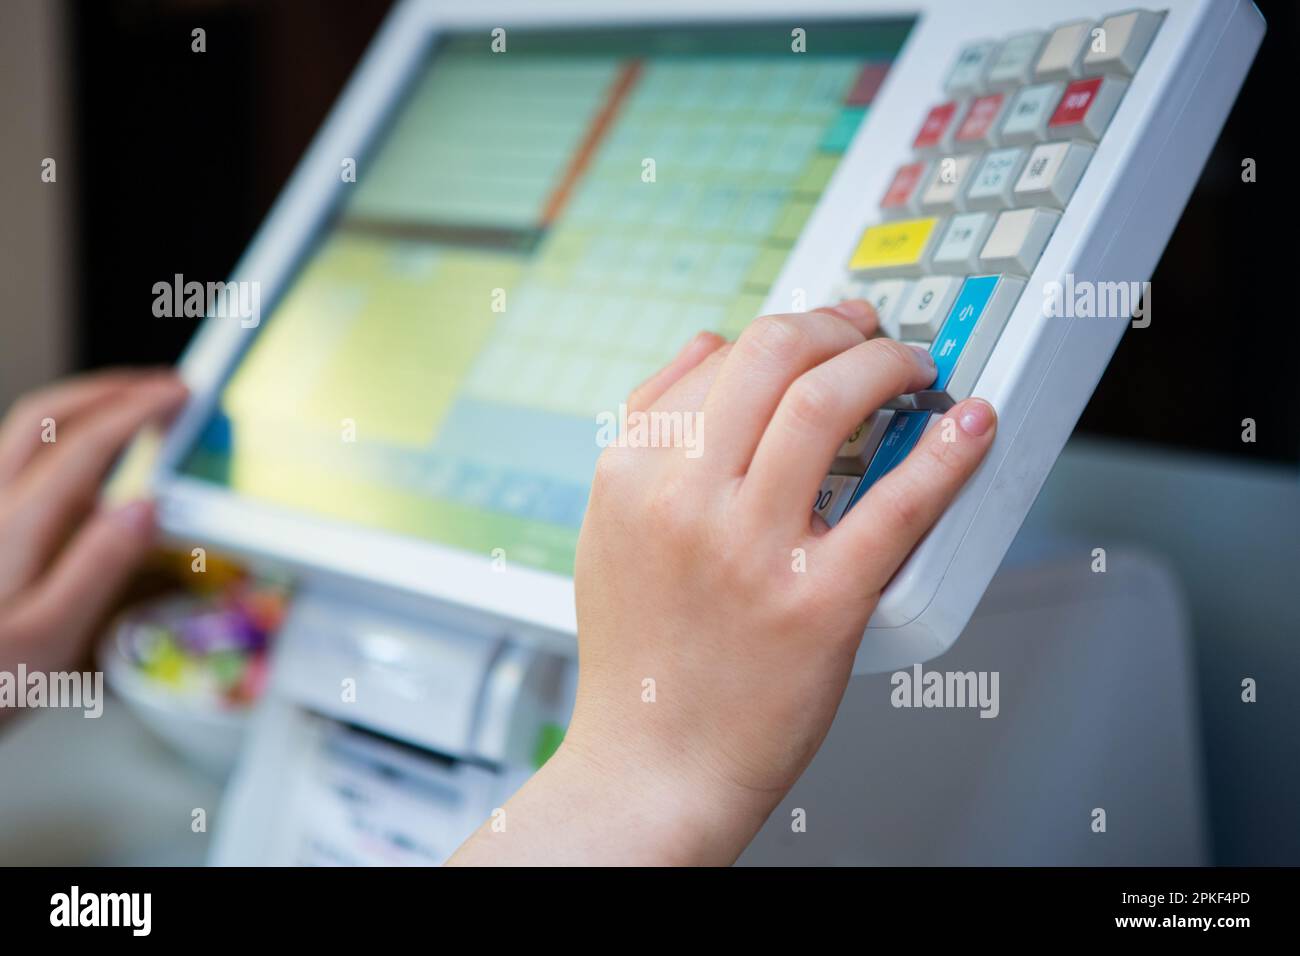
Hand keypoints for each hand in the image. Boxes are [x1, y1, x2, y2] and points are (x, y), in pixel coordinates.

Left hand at [0, 370, 186, 678]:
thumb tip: (145, 507)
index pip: (84, 445)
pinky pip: (15, 466)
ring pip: (23, 436)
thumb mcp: (45, 645)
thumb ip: (97, 570)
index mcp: (14, 531)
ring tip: (126, 410)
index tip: (179, 394)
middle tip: (159, 386)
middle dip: (108, 390)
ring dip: (80, 408)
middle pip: (44, 419)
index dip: (138, 410)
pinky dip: (55, 442)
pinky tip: (76, 468)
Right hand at [450, 302, 995, 864]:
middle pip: (770, 355)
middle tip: (869, 332)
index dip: (788, 328)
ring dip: (885, 364)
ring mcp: (751, 550)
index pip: (718, 357)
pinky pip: (895, 505)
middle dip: (835, 324)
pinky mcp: (818, 602)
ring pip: (826, 404)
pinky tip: (970, 426)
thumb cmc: (641, 653)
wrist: (656, 761)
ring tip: (912, 370)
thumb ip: (648, 430)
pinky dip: (946, 454)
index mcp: (632, 475)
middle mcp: (684, 500)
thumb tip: (708, 345)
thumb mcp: (609, 526)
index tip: (823, 332)